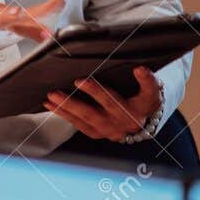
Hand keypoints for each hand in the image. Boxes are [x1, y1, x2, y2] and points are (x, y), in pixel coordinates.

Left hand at [45, 67, 160, 140]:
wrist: (136, 125)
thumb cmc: (138, 100)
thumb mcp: (148, 88)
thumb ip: (145, 78)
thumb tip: (139, 67)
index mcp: (144, 104)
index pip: (149, 91)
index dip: (145, 80)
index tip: (139, 69)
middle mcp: (128, 119)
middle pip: (111, 104)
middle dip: (94, 93)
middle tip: (78, 81)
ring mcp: (111, 129)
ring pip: (89, 117)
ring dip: (69, 105)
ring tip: (53, 95)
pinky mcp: (97, 133)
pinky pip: (78, 123)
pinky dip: (63, 113)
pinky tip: (50, 104)